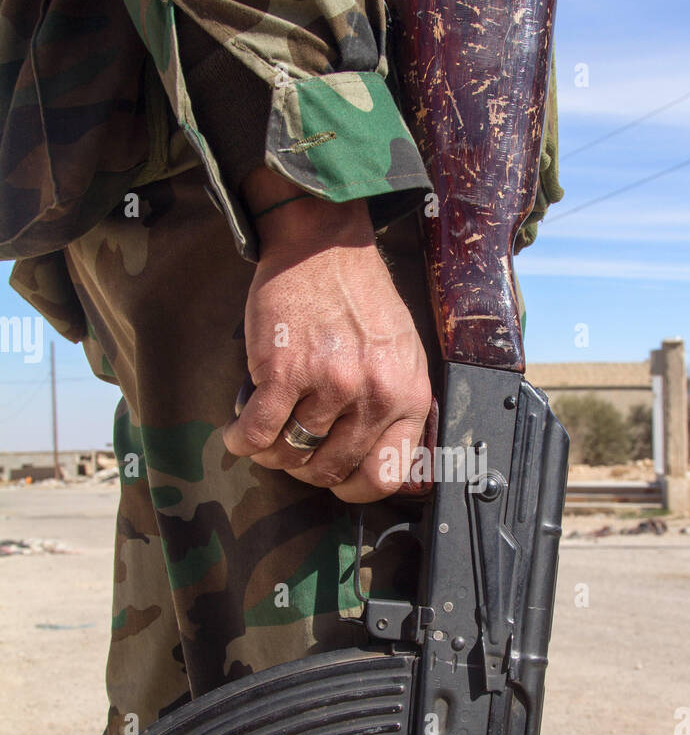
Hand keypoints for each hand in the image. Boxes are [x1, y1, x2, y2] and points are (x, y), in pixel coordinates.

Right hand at [222, 185, 431, 502]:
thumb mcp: (402, 355)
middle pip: (330, 468)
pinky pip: (258, 432)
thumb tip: (383, 467)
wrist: (324, 247)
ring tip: (265, 437)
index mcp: (407, 395)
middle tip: (292, 452)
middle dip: (305, 469)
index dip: (352, 488)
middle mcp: (373, 394)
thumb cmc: (361, 302)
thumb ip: (396, 406)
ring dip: (271, 453)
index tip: (334, 480)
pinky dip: (241, 441)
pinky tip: (236, 436)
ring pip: (291, 453)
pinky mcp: (285, 371)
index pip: (383, 475)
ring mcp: (329, 384)